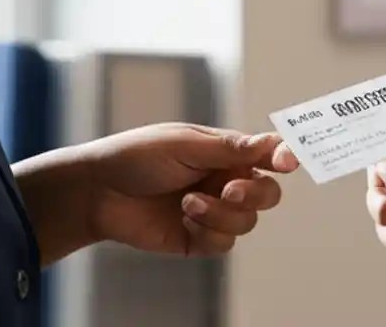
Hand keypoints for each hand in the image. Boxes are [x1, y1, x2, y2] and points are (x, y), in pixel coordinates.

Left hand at [84, 123, 298, 256]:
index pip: (268, 154)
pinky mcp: (199, 238)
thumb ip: (230, 148)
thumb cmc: (136, 156)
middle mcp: (225, 181)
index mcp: (225, 152)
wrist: (97, 192)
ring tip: (188, 203)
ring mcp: (214, 211)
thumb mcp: (184, 144)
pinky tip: (184, 218)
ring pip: (247, 221)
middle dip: (254, 193)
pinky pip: (225, 242)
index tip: (287, 163)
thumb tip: (272, 142)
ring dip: (221, 214)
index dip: (284, 158)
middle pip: (268, 193)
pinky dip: (208, 231)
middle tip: (229, 190)